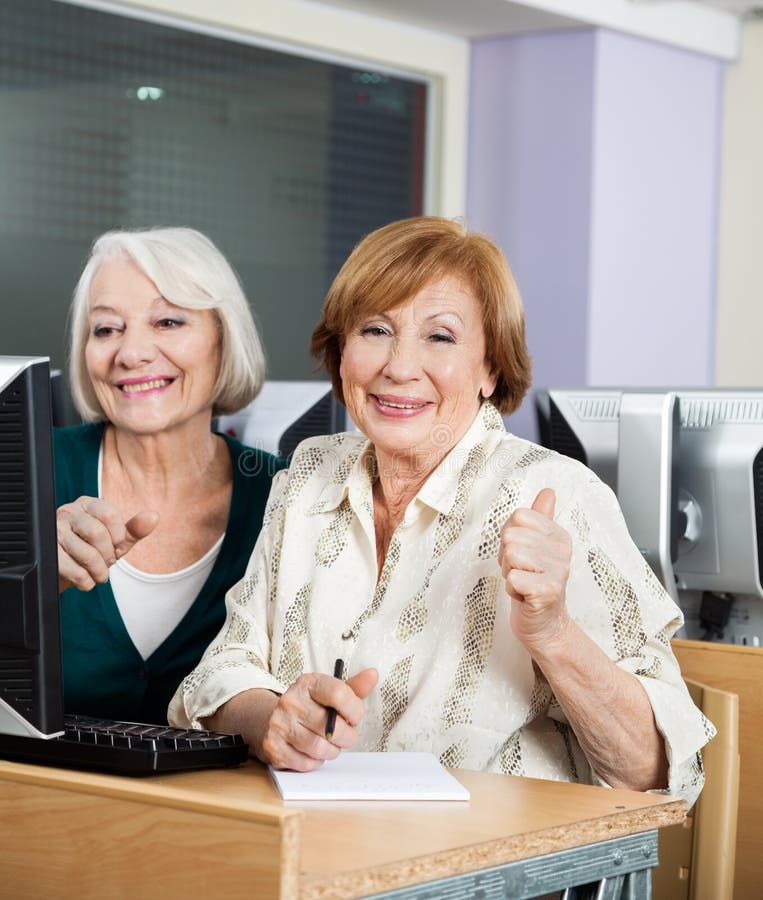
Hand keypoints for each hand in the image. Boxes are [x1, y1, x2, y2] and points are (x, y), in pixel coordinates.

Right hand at [57, 496, 158, 592]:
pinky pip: (72, 569)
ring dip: (99, 572)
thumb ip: (135, 529)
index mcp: (89, 505)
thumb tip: (154, 516)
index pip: (109, 514)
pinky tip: (86, 581)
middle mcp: (69, 513)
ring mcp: (54, 532)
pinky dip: (85, 581)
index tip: (116, 546)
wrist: (65, 571)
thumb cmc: (94, 550)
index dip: (118, 536)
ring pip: (87, 553)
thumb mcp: (117, 540)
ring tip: (99, 576)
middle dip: (108, 555)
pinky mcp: (46, 552)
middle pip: (97, 533)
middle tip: (107, 563)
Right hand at [262, 667, 378, 770]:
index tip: (355, 716)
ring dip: (332, 750)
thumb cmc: (309, 706)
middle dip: (347, 736)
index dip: (354, 710)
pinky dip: (316, 761)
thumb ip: (353, 687)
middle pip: (333, 727)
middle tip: (345, 735)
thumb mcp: (329, 692)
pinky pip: (306, 763)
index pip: (339, 694)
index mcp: (308, 683)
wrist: (271, 719)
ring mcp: (280, 724)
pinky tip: (313, 751)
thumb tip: (373, 674)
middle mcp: (291, 701)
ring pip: (320, 748)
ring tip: (330, 743)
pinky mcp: (274, 747)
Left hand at [498, 488, 572, 649]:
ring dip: (509, 573)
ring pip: (511, 555)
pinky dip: (511, 590)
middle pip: (511, 536)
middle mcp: (562, 551)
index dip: (510, 536)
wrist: (545, 624)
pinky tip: (524, 596)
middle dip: (507, 558)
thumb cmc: (534, 582)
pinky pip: (512, 578)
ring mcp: (558, 571)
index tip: (521, 554)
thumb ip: (541, 518)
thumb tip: (548, 491)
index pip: (518, 516)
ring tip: (523, 583)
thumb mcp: (537, 546)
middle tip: (521, 572)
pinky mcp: (548, 592)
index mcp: (559, 535)